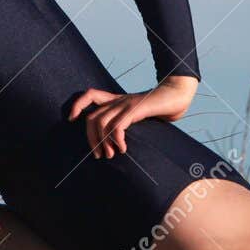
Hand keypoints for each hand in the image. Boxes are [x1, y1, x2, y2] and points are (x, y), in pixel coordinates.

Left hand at [67, 76, 197, 158]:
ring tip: (111, 155)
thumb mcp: (140, 115)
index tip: (71, 119)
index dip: (77, 105)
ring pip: (101, 122)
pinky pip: (118, 125)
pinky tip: (123, 149)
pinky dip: (116, 139)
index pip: (90, 94)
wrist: (178, 96)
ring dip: (103, 142)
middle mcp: (119, 100)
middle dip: (91, 138)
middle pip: (92, 116)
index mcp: (117, 100)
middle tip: (99, 155)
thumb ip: (128, 123)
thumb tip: (118, 142)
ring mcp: (126, 104)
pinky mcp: (135, 109)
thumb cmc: (162, 109)